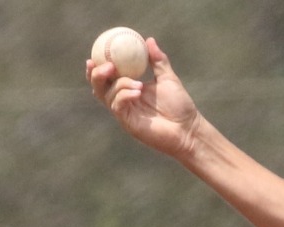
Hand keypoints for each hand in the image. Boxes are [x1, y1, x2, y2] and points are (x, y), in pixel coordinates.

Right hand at [88, 39, 202, 160]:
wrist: (188, 128)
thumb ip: (158, 60)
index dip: (97, 68)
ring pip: (107, 95)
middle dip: (97, 75)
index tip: (94, 55)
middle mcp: (124, 100)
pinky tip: (138, 92)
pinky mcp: (128, 123)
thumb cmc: (180, 105)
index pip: (107, 78)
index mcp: (129, 89)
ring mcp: (125, 113)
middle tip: (108, 66)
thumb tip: (149, 40)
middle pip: (99, 87)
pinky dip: (124, 95)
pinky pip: (117, 106)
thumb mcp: (168, 78)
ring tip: (139, 84)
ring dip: (120, 85)